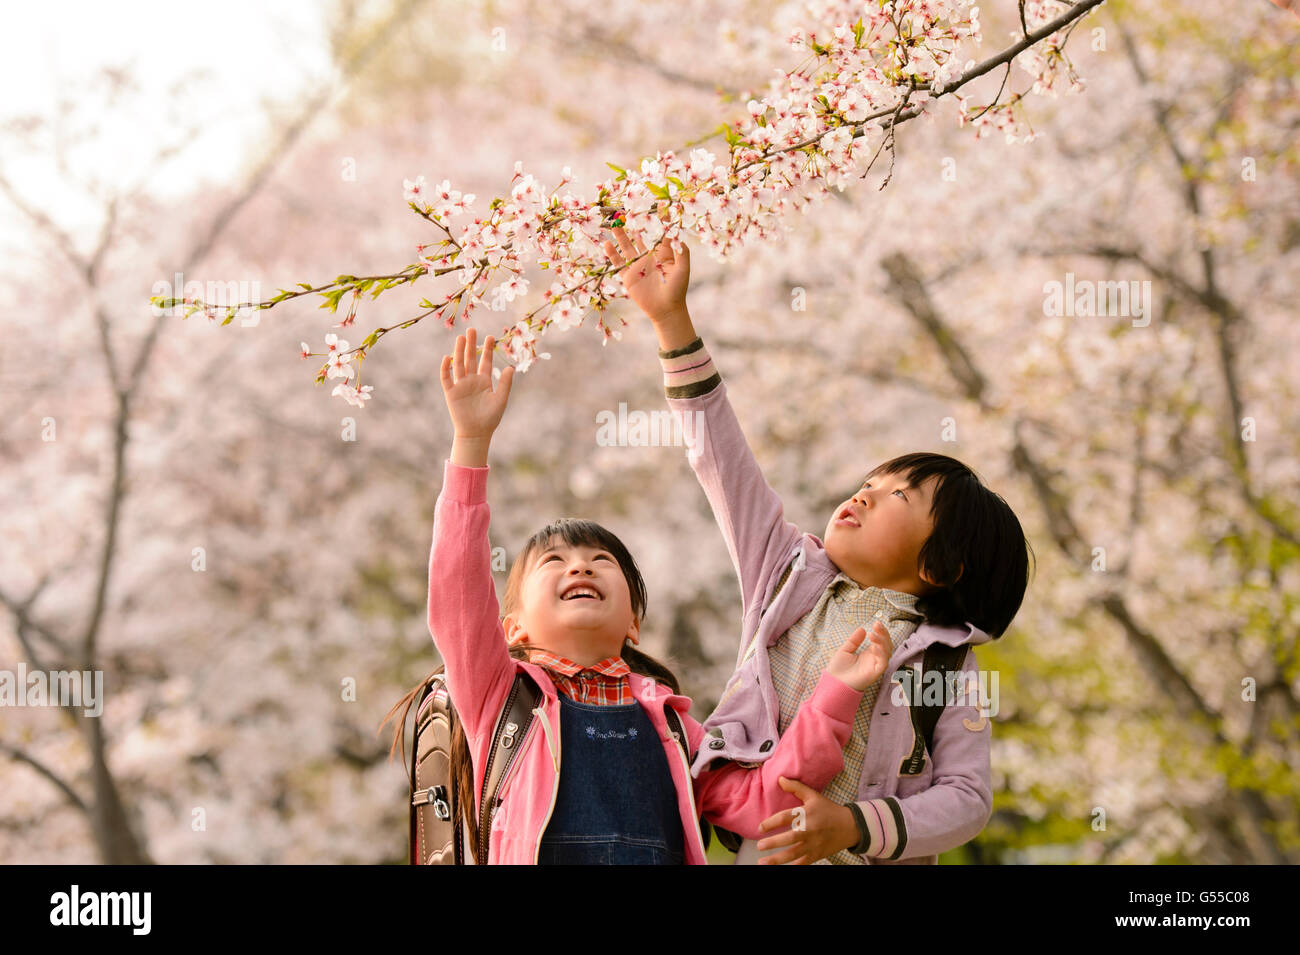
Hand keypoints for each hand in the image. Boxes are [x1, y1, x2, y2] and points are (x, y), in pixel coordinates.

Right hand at [440, 327, 513, 462]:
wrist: (476, 433)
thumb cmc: (490, 418)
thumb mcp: (500, 399)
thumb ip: (504, 384)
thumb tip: (510, 368)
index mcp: (484, 381)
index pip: (485, 361)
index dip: (487, 349)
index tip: (490, 336)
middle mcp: (471, 380)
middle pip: (470, 358)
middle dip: (471, 344)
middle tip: (472, 329)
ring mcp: (460, 385)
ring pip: (459, 364)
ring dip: (459, 351)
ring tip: (461, 337)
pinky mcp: (451, 393)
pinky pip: (447, 378)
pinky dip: (446, 368)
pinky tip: (448, 357)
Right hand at [601, 219, 689, 324]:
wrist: (665, 309)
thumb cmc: (677, 289)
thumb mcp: (682, 268)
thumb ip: (681, 251)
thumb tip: (677, 233)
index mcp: (662, 254)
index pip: (658, 234)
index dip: (656, 221)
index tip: (653, 207)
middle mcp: (648, 257)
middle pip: (639, 237)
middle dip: (633, 225)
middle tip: (627, 211)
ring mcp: (637, 266)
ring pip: (626, 247)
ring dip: (621, 236)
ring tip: (615, 224)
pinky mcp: (628, 276)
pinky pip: (618, 262)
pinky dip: (611, 253)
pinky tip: (606, 243)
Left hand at [755, 777, 860, 864]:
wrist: (850, 826)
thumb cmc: (828, 809)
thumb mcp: (813, 796)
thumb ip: (796, 787)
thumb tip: (780, 779)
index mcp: (807, 814)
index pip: (786, 817)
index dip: (771, 822)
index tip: (760, 827)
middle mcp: (810, 830)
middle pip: (790, 838)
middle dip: (773, 842)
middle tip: (759, 845)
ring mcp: (814, 844)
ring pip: (794, 854)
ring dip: (777, 859)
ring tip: (762, 862)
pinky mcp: (817, 855)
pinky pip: (802, 863)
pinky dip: (792, 866)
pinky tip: (779, 868)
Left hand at [826, 620, 892, 691]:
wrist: (832, 682)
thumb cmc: (838, 669)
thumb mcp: (845, 650)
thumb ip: (854, 640)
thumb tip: (862, 629)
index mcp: (869, 654)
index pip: (880, 641)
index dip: (881, 632)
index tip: (876, 623)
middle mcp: (874, 659)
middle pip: (887, 645)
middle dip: (884, 634)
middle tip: (877, 625)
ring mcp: (876, 666)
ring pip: (887, 652)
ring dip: (882, 642)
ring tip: (873, 634)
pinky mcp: (875, 673)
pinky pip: (883, 662)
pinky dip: (881, 653)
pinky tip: (874, 646)